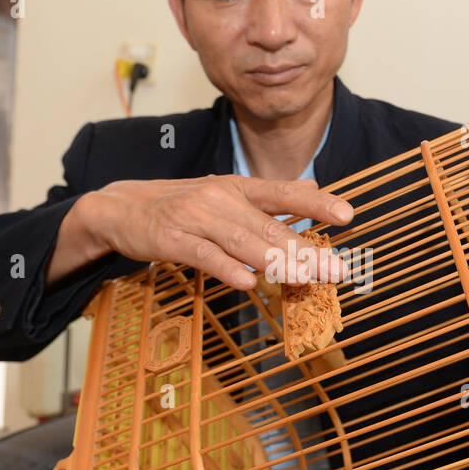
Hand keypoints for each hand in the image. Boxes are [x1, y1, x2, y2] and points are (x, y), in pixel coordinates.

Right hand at [50, 174, 352, 289]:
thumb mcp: (226, 194)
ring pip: (241, 240)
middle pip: (269, 225)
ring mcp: (195, 218)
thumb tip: (312, 186)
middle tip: (335, 269)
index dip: (316, 203)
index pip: (283, 194)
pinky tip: (248, 282)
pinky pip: (203, 255)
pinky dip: (226, 268)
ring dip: (275, 260)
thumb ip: (269, 196)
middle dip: (305, 249)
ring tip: (303, 277)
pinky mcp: (171, 239)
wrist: (121, 207)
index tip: (347, 215)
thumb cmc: (181, 207)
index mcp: (237, 188)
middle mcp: (220, 199)